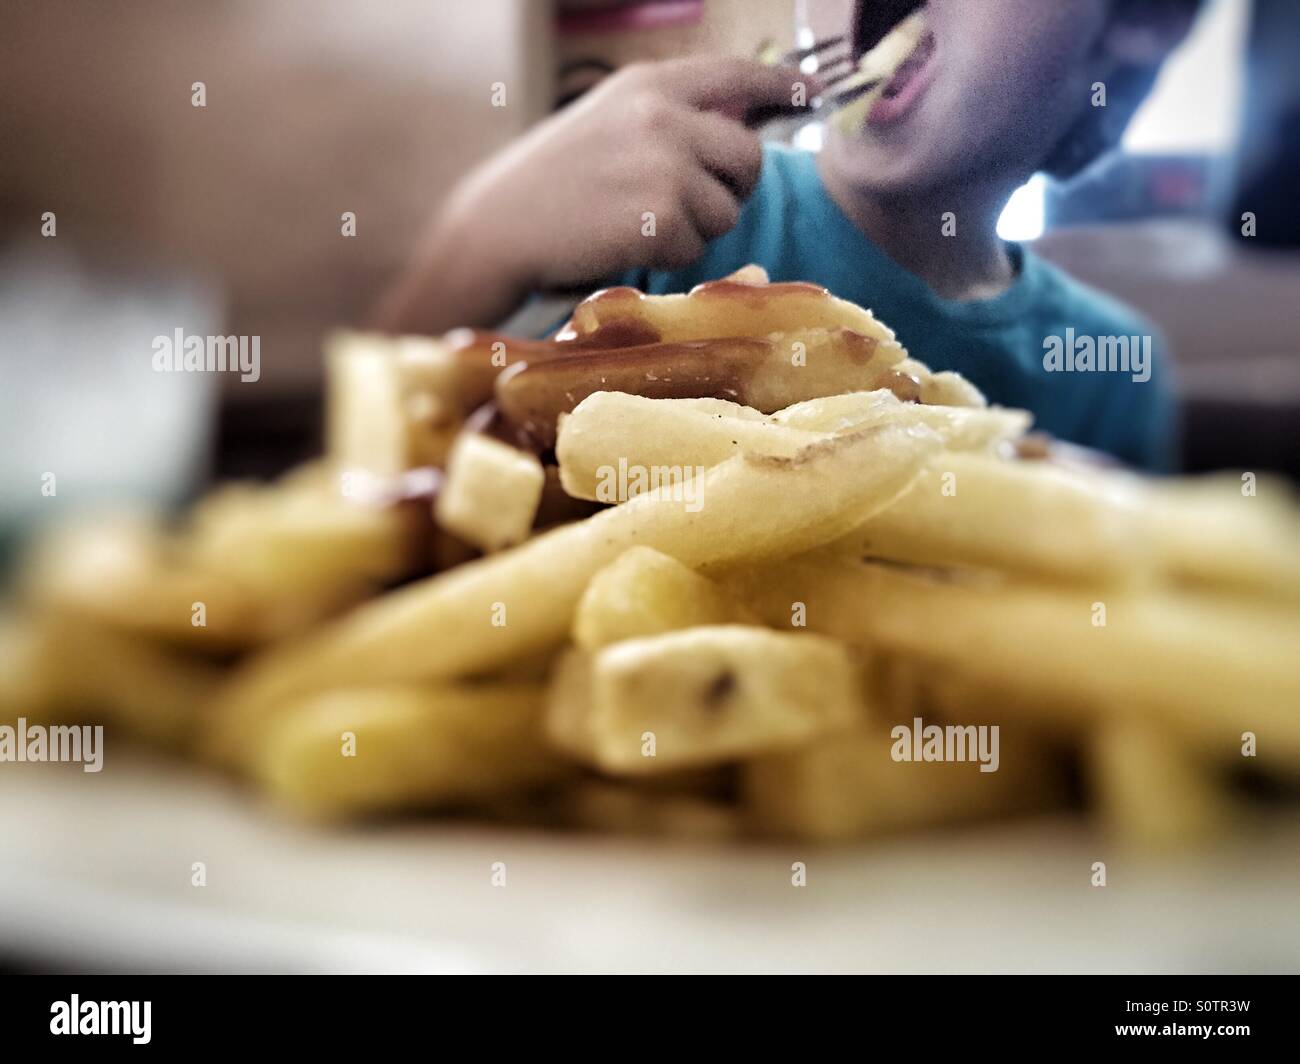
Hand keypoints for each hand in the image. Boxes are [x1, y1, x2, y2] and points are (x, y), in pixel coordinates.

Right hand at [376, 56, 813, 333]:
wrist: (500, 227)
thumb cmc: (550, 182)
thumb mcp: (607, 122)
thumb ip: (669, 117)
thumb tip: (738, 128)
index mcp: (651, 85)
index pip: (737, 75)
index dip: (781, 87)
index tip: (811, 93)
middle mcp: (665, 116)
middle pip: (748, 158)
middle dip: (734, 188)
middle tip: (697, 203)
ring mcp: (666, 165)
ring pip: (726, 211)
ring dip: (694, 228)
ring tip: (637, 223)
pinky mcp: (662, 217)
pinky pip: (697, 247)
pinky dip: (668, 255)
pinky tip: (625, 242)